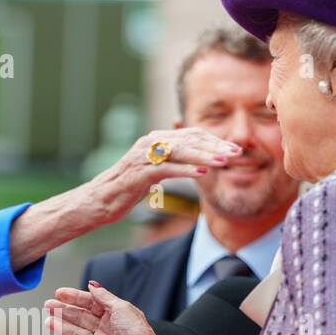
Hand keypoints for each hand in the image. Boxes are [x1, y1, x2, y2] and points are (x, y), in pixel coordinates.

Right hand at [46, 283, 179, 334]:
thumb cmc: (137, 333)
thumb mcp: (121, 307)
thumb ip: (104, 297)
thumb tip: (92, 285)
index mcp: (114, 315)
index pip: (90, 303)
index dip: (74, 297)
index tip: (59, 293)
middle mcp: (106, 329)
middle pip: (80, 318)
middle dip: (64, 311)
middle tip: (48, 305)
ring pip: (75, 334)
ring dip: (61, 327)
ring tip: (48, 321)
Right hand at [85, 127, 242, 227]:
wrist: (99, 200)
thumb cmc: (126, 188)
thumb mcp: (152, 170)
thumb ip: (170, 162)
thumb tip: (192, 162)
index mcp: (155, 140)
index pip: (191, 134)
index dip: (214, 140)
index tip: (233, 149)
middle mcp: (150, 143)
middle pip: (189, 140)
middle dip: (215, 146)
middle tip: (236, 153)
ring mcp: (143, 157)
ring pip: (180, 151)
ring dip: (204, 156)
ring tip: (224, 161)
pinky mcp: (139, 173)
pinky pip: (166, 169)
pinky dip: (185, 170)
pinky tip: (202, 174)